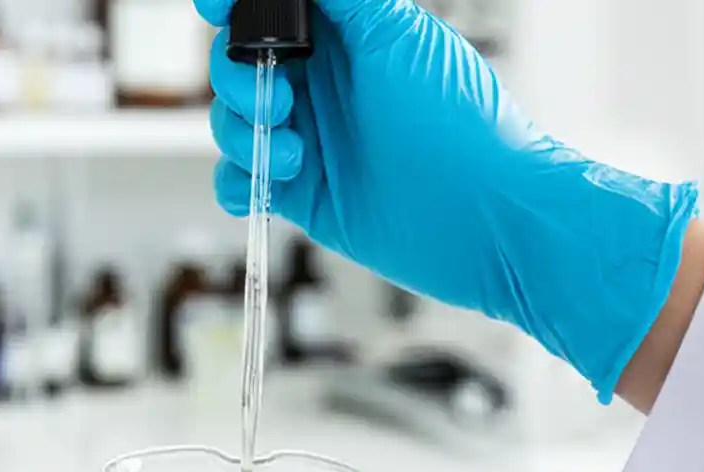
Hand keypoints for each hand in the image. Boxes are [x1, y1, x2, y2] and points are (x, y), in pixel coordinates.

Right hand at [200, 0, 698, 400]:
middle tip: (280, 104)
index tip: (218, 12)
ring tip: (298, 158)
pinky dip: (235, 184)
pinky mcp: (300, 194)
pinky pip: (238, 182)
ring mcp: (307, 139)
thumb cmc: (460, 125)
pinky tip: (263, 189)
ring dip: (243, 137)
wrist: (485, 219)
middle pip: (236, 65)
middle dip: (238, 81)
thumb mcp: (398, 37)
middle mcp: (320, 85)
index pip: (270, 10)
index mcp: (343, 39)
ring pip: (231, 122)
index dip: (233, 8)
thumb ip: (341, 0)